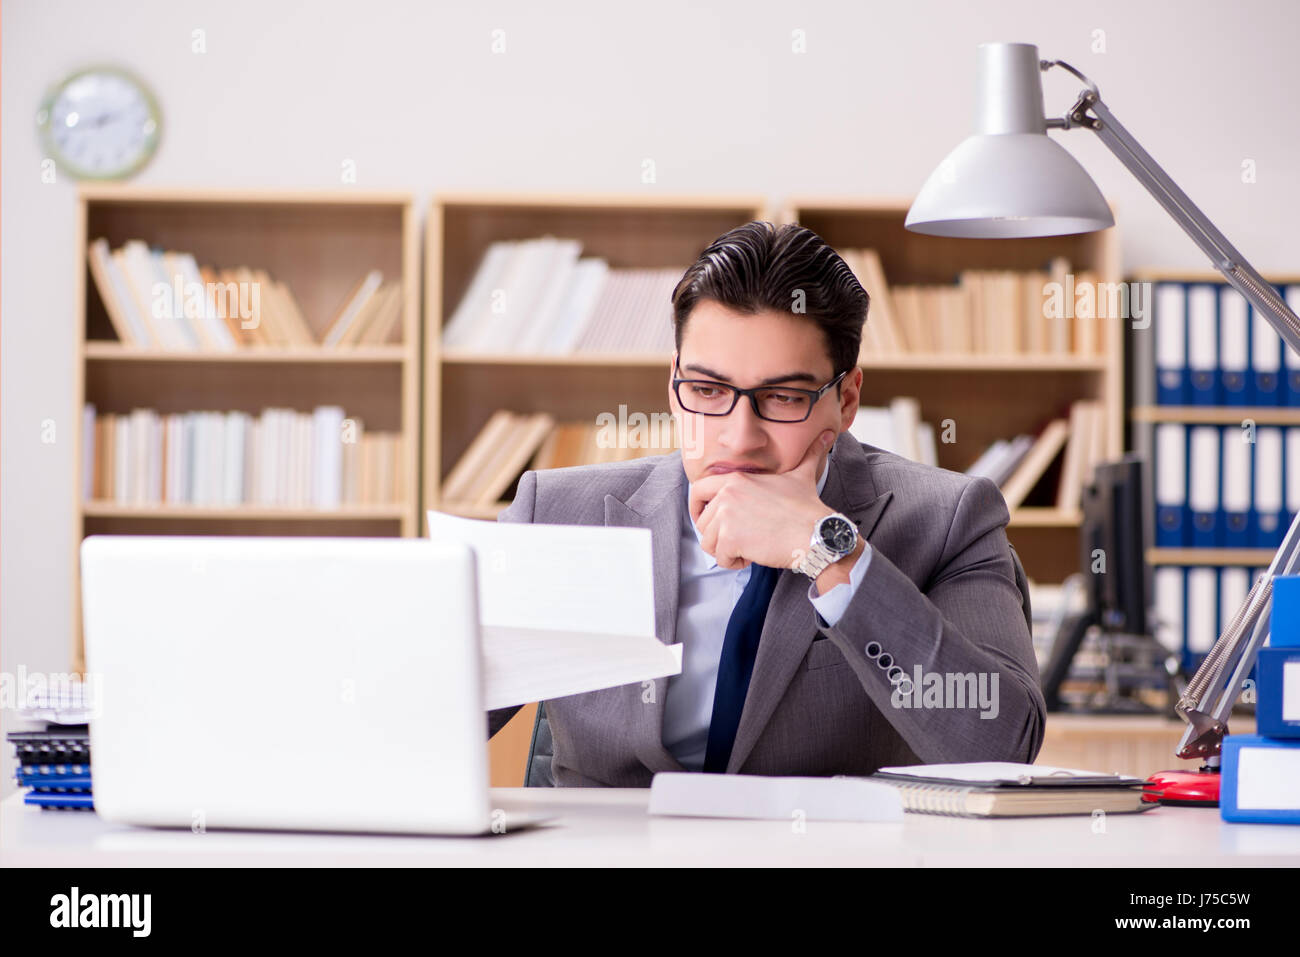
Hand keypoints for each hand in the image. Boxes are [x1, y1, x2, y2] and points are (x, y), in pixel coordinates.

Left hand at [690, 429, 836, 569]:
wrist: (815, 534)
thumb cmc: (807, 509)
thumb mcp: (802, 475)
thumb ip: (808, 455)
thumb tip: (828, 434)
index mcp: (736, 480)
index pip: (697, 489)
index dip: (697, 507)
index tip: (706, 518)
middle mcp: (727, 495)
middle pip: (702, 522)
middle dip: (716, 535)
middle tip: (736, 540)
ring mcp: (727, 517)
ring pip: (708, 543)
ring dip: (726, 551)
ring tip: (748, 548)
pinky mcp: (730, 539)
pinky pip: (720, 558)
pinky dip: (733, 563)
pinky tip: (751, 557)